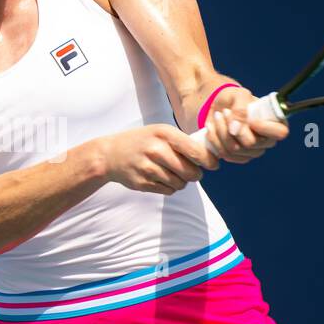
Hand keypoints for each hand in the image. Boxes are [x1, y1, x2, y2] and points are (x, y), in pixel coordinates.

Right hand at [99, 124, 220, 194]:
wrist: (110, 154)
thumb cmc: (142, 141)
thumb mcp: (160, 132)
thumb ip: (183, 141)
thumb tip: (211, 155)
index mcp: (164, 134)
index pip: (196, 151)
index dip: (209, 161)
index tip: (214, 165)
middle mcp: (156, 150)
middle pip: (191, 172)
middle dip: (195, 174)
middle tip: (193, 172)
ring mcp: (148, 168)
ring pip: (180, 184)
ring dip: (182, 182)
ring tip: (174, 174)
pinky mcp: (142, 183)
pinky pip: (168, 191)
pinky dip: (170, 187)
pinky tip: (162, 179)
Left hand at [199, 86, 288, 163]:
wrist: (218, 107)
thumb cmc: (233, 98)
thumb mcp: (238, 95)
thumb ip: (241, 108)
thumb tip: (236, 129)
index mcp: (275, 123)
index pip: (280, 132)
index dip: (265, 128)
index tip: (250, 119)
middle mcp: (267, 140)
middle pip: (251, 144)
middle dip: (232, 127)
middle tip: (224, 112)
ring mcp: (253, 151)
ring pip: (234, 149)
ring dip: (220, 132)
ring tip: (217, 117)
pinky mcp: (238, 157)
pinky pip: (225, 155)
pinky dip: (215, 141)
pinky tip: (211, 128)